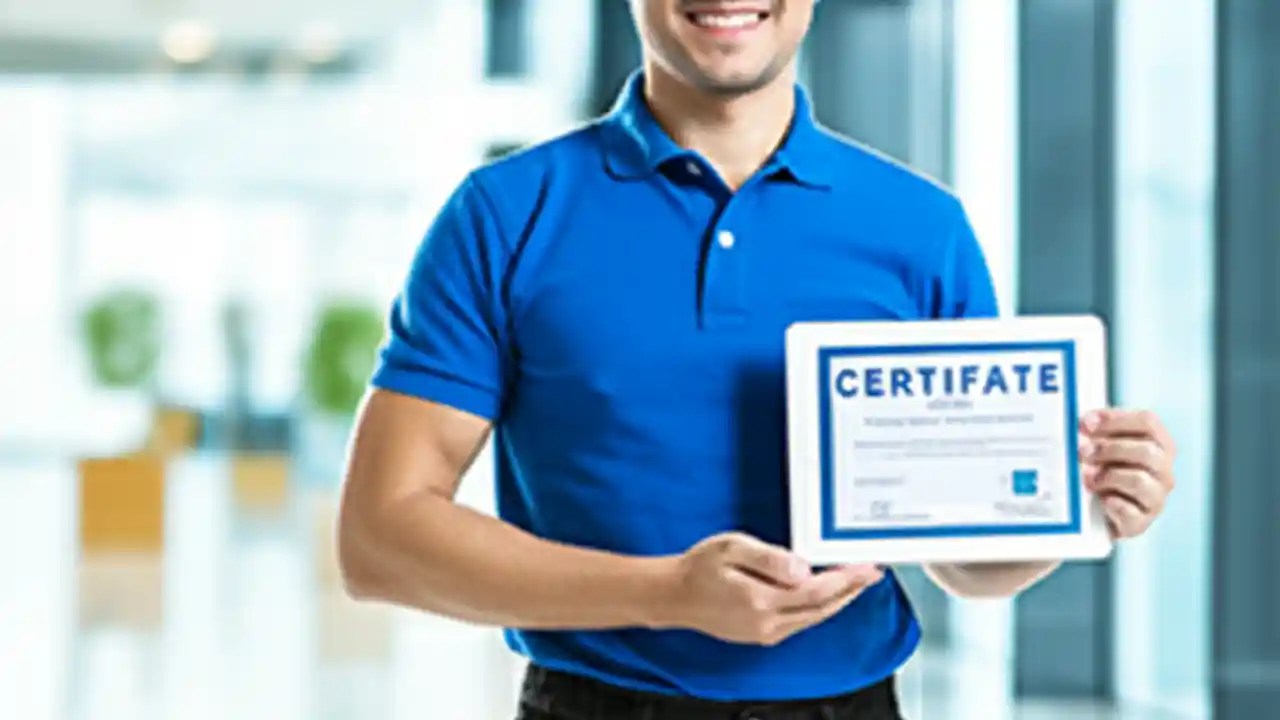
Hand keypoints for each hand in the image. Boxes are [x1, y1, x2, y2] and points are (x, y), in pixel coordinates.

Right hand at [658, 532, 882, 645]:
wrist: (673, 596)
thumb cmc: (699, 568)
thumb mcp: (733, 547)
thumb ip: (771, 559)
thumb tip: (805, 569)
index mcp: (762, 600)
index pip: (818, 591)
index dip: (847, 580)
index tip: (867, 568)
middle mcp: (767, 623)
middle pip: (822, 609)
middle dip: (851, 591)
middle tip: (872, 574)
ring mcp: (764, 633)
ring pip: (813, 618)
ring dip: (838, 601)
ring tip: (855, 583)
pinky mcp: (761, 635)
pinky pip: (800, 623)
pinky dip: (818, 609)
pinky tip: (824, 597)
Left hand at [1079, 409, 1176, 538]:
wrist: (1099, 516)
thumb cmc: (1103, 472)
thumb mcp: (1103, 448)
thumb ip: (1098, 432)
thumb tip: (1083, 423)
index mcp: (1158, 444)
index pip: (1148, 423)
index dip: (1115, 420)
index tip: (1086, 423)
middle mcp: (1163, 471)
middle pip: (1147, 451)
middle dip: (1110, 449)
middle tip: (1083, 452)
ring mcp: (1156, 498)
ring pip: (1140, 481)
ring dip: (1109, 476)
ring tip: (1087, 477)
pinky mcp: (1142, 522)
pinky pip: (1131, 513)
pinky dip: (1113, 504)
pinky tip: (1100, 500)